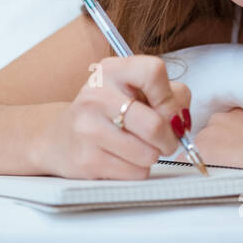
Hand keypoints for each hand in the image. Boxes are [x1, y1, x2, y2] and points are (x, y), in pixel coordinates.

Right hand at [31, 54, 192, 178]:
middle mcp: (96, 94)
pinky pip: (135, 172)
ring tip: (138, 147)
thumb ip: (169, 96)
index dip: (170, 98)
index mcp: (111, 70)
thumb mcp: (134, 90)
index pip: (154, 71)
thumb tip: (182, 120)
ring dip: (152, 155)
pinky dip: (137, 170)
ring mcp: (88, 128)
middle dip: (169, 139)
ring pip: (148, 153)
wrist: (60, 139)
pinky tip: (122, 159)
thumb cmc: (108, 113)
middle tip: (164, 140)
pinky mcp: (87, 160)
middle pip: (155, 124)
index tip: (167, 111)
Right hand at [189, 107, 242, 169]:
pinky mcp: (235, 112)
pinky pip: (230, 120)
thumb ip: (208, 174)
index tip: (206, 170)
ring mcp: (221, 119)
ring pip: (215, 130)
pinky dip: (236, 128)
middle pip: (200, 143)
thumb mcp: (224, 181)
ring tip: (240, 151)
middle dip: (210, 152)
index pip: (185, 158)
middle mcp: (205, 132)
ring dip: (222, 138)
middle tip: (228, 164)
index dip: (196, 166)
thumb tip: (203, 175)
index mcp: (199, 151)